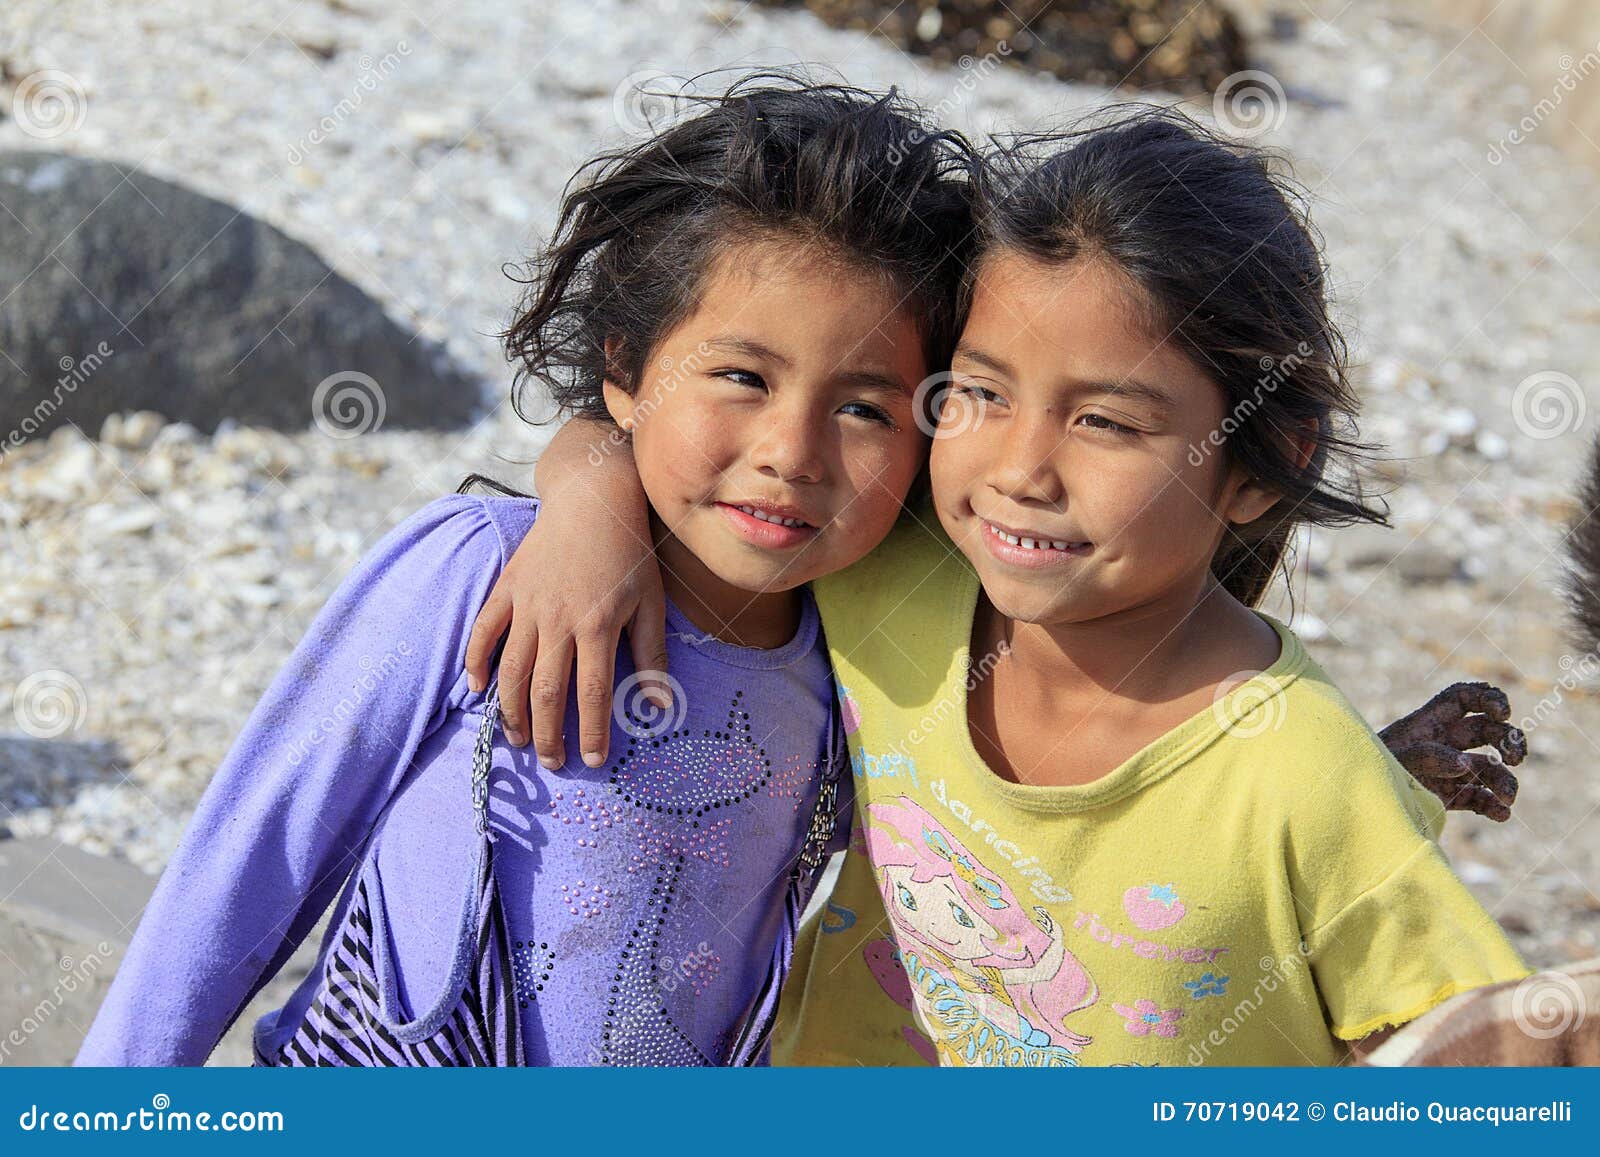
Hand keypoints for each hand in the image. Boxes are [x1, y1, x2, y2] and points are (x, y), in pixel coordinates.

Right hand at [464, 419, 667, 768]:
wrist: (592, 497)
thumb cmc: (629, 552)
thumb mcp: (651, 602)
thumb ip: (652, 655)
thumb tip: (659, 707)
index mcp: (599, 625)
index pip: (592, 694)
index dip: (592, 733)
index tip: (594, 761)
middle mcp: (559, 619)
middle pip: (547, 692)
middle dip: (549, 734)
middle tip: (552, 763)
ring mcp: (528, 604)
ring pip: (511, 670)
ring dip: (512, 711)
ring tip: (519, 739)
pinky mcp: (508, 588)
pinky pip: (484, 631)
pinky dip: (476, 662)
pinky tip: (476, 690)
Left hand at [1378, 681, 1523, 821]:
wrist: (1353, 802)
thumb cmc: (1365, 770)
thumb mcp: (1394, 758)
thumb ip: (1428, 756)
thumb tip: (1465, 764)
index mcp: (1427, 722)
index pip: (1463, 698)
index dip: (1488, 697)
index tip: (1503, 713)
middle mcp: (1443, 742)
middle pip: (1488, 731)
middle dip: (1509, 740)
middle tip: (1515, 757)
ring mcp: (1448, 770)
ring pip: (1489, 768)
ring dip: (1505, 781)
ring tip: (1507, 799)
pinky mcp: (1447, 797)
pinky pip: (1479, 799)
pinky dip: (1493, 807)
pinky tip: (1500, 814)